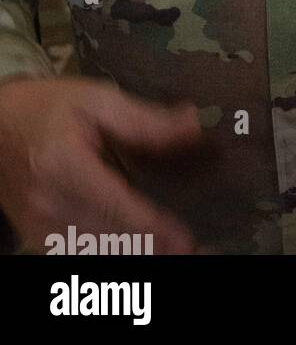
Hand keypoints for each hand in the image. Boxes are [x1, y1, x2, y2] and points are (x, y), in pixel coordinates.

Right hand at [0, 76, 201, 253]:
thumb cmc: (48, 108)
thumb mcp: (97, 100)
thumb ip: (145, 120)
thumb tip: (194, 126)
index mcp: (62, 165)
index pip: (113, 206)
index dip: (152, 228)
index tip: (185, 240)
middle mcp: (48, 205)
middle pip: (108, 240)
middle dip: (153, 247)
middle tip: (196, 248)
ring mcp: (40, 229)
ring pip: (96, 255)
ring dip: (136, 254)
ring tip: (177, 249)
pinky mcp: (40, 241)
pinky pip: (81, 255)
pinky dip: (113, 254)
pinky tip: (145, 248)